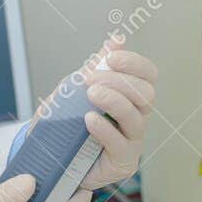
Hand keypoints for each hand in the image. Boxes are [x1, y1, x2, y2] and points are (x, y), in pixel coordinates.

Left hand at [74, 34, 157, 190]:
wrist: (52, 157)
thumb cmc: (69, 123)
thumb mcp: (77, 90)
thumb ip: (97, 67)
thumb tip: (116, 39)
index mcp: (132, 97)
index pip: (148, 75)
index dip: (134, 63)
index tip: (111, 57)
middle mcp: (137, 118)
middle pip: (146, 94)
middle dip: (119, 81)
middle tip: (90, 80)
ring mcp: (132, 142)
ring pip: (135, 118)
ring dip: (114, 101)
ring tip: (91, 94)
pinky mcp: (123, 162)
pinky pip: (120, 144)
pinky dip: (105, 128)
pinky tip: (89, 119)